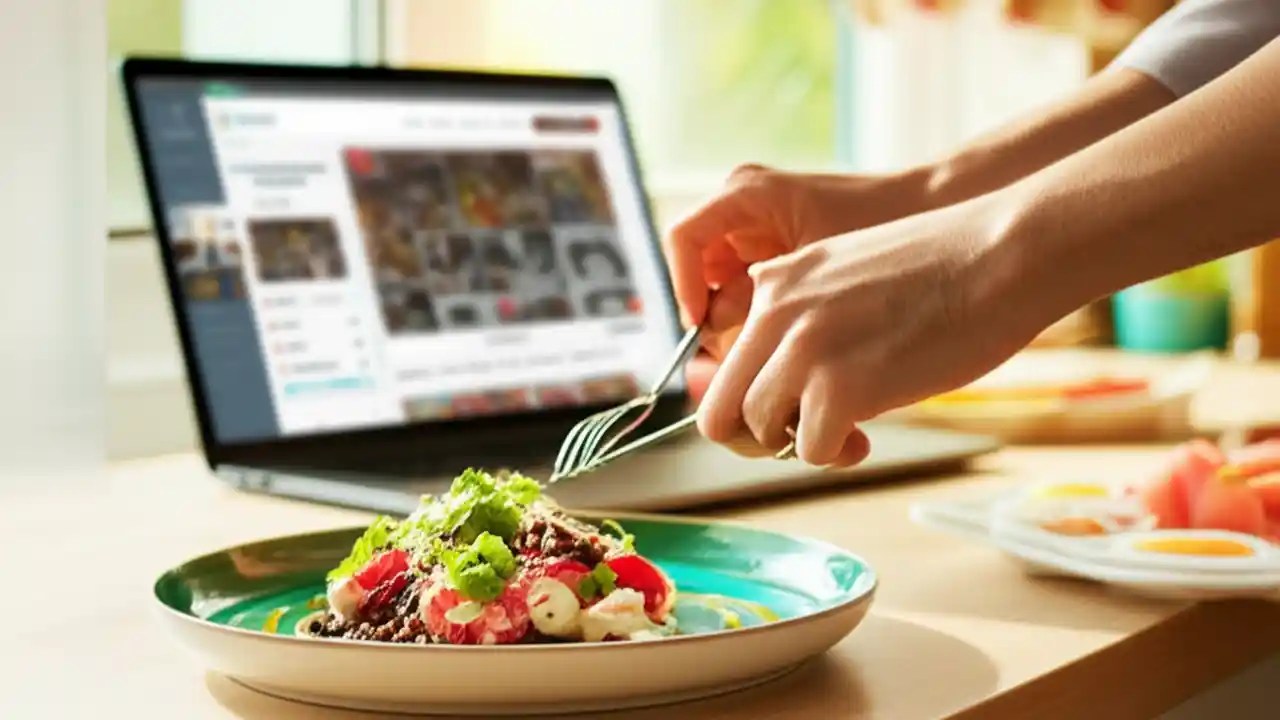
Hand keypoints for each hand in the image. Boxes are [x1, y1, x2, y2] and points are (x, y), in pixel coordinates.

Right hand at [663, 164, 932, 344]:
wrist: (930, 208)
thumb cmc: (881, 224)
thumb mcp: (813, 268)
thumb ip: (759, 299)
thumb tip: (714, 335)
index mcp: (746, 193)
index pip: (683, 238)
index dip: (683, 286)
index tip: (702, 327)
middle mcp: (741, 206)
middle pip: (697, 268)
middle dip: (712, 315)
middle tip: (742, 354)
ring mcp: (756, 228)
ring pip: (719, 286)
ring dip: (737, 323)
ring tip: (771, 352)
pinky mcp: (773, 250)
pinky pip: (746, 290)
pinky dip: (759, 318)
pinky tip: (789, 340)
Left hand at [696, 195, 1053, 466]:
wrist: (1000, 255)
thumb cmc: (943, 267)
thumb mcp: (845, 275)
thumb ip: (802, 316)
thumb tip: (783, 382)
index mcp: (773, 283)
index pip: (723, 364)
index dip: (752, 400)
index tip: (793, 405)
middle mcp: (774, 313)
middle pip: (718, 411)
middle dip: (756, 437)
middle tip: (801, 436)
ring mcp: (802, 351)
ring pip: (758, 432)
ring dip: (798, 444)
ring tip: (845, 433)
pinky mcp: (839, 388)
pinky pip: (810, 449)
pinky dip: (834, 453)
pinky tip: (865, 436)